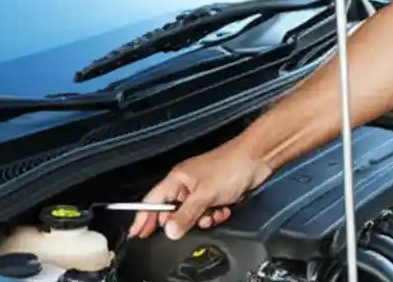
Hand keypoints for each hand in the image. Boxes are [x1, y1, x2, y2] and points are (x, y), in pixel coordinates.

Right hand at [127, 141, 272, 240]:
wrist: (256, 160)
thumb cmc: (230, 166)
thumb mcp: (205, 195)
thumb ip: (186, 215)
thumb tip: (170, 231)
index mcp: (177, 179)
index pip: (153, 201)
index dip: (143, 217)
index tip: (136, 232)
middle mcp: (187, 184)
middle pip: (173, 211)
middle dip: (180, 221)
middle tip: (181, 230)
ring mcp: (201, 189)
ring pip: (192, 214)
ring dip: (202, 219)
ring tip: (211, 214)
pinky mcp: (215, 194)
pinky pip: (207, 212)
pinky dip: (215, 214)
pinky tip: (223, 210)